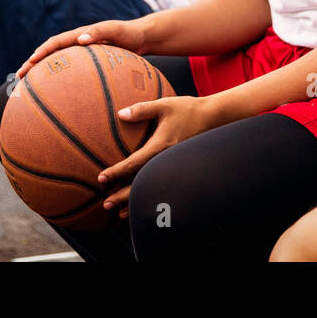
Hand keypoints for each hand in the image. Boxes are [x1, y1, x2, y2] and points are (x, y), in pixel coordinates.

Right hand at [15, 19, 146, 79]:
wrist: (141, 38)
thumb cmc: (129, 33)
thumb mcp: (115, 30)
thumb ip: (99, 32)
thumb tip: (81, 39)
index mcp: (78, 36)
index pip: (54, 44)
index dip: (40, 54)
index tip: (28, 64)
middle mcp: (76, 45)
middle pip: (49, 56)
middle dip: (32, 66)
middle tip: (18, 80)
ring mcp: (81, 56)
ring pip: (57, 66)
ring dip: (43, 76)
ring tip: (30, 91)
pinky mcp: (88, 66)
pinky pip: (70, 74)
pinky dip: (61, 83)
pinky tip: (59, 100)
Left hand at [95, 95, 226, 218]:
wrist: (214, 117)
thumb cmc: (188, 109)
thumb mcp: (164, 105)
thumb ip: (141, 109)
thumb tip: (120, 114)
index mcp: (161, 145)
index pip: (134, 164)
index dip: (116, 172)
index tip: (101, 178)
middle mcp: (167, 160)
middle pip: (141, 183)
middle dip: (122, 196)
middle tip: (105, 204)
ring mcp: (173, 166)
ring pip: (151, 189)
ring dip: (134, 202)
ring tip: (118, 212)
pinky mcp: (178, 168)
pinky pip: (161, 186)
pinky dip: (149, 198)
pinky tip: (141, 205)